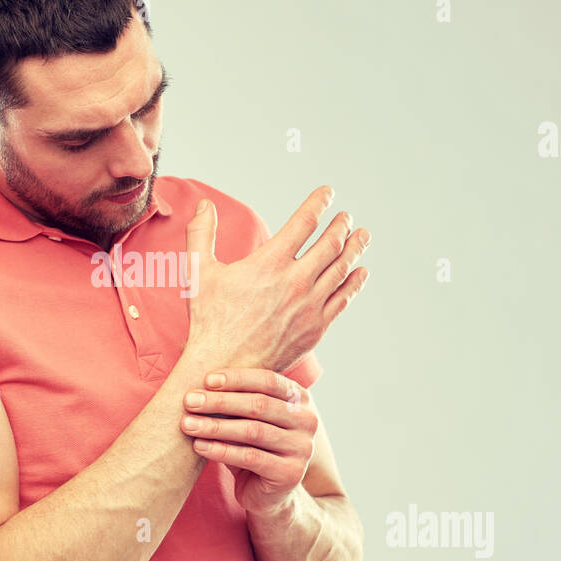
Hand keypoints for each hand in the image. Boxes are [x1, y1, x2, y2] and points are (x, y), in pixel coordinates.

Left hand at [179, 367, 318, 513]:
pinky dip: (221, 450)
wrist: (268, 493)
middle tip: (189, 401)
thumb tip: (198, 378)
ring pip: (253, 431)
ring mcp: (303, 448)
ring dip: (215, 426)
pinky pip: (251, 457)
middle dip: (220, 401)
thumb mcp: (246, 419)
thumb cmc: (251, 446)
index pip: (268, 380)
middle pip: (259, 405)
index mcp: (300, 399)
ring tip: (187, 424)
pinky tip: (199, 446)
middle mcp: (307, 421)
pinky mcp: (291, 473)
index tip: (206, 380)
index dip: (237, 378)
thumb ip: (235, 399)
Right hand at [183, 187, 368, 373]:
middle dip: (342, 225)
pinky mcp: (316, 328)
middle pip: (330, 244)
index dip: (318, 203)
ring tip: (362, 236)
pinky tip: (360, 272)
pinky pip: (343, 299)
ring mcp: (309, 306)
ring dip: (354, 248)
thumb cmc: (209, 321)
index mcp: (268, 263)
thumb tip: (205, 204)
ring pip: (341, 269)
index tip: (328, 193)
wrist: (224, 368)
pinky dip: (355, 282)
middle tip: (347, 217)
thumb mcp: (198, 272)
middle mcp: (295, 282)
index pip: (304, 222)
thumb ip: (201, 233)